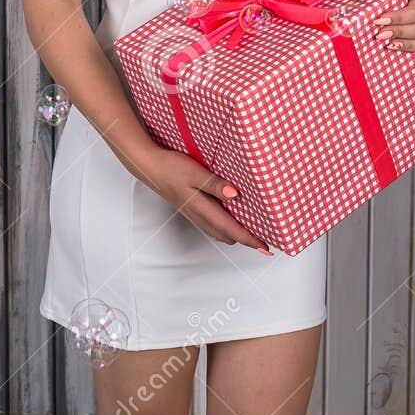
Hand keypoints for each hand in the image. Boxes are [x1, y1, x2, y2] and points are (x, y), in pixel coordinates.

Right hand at [141, 148, 270, 255]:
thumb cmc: (171, 167)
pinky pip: (211, 225)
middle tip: (263, 241)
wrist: (149, 166)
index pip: (231, 229)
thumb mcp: (195, 172)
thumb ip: (215, 184)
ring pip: (218, 232)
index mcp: (201, 208)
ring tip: (251, 234)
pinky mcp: (190, 209)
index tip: (265, 248)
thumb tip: (236, 195)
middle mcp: (198, 215)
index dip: (249, 239)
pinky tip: (230, 220)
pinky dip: (225, 228)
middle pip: (226, 235)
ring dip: (234, 235)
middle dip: (245, 240)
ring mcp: (193, 214)